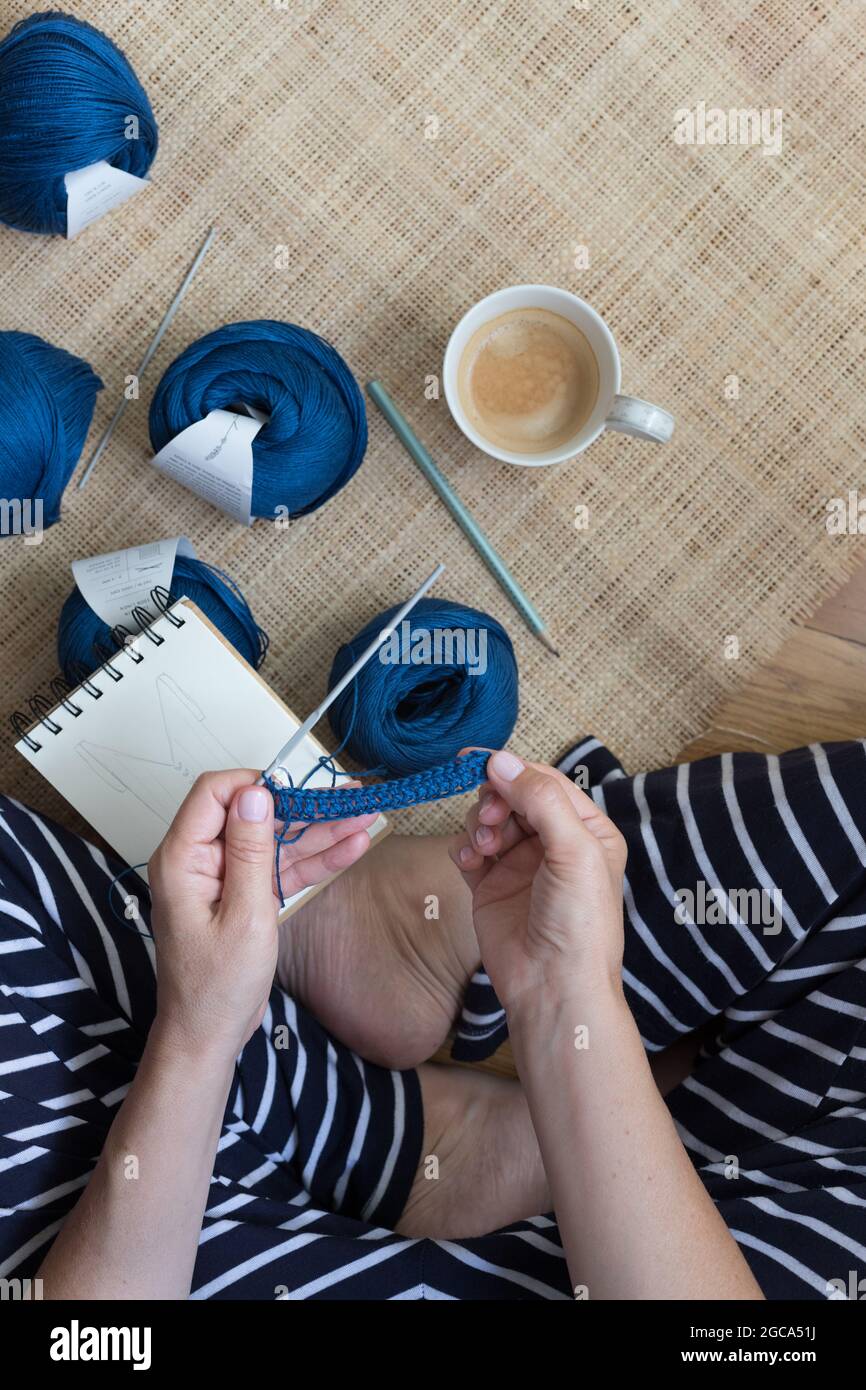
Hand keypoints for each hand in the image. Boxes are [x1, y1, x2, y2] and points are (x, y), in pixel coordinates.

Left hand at [148, 769, 376, 1061]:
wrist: (209, 1036)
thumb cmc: (216, 988)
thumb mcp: (244, 916)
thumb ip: (251, 851)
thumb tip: (257, 793)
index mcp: (183, 859)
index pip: (215, 793)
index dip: (259, 783)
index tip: (302, 786)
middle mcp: (200, 861)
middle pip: (255, 814)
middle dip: (304, 806)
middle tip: (352, 799)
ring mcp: (223, 878)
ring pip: (275, 840)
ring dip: (319, 831)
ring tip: (365, 816)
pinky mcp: (243, 895)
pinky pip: (280, 867)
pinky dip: (313, 859)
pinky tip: (351, 846)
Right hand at [449, 750, 626, 1019]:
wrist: (552, 986)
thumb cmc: (579, 922)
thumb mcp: (573, 851)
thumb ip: (540, 800)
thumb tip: (499, 759)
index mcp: (586, 830)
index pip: (546, 782)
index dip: (514, 770)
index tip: (478, 762)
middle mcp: (553, 843)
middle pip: (513, 797)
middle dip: (496, 800)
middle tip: (491, 818)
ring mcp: (520, 864)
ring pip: (488, 820)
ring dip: (479, 825)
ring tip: (484, 848)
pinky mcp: (490, 886)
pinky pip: (469, 850)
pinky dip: (464, 849)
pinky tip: (470, 862)